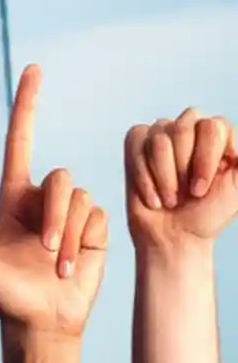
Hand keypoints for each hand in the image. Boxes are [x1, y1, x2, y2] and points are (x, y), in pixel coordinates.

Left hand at [0, 66, 108, 337]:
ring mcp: (71, 212)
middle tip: (42, 247)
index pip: (21, 140)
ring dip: (66, 230)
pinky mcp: (96, 228)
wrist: (38, 324)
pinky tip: (70, 266)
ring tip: (54, 263)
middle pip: (56, 175)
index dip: (26, 105)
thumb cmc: (0, 295)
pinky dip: (82, 242)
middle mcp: (42, 198)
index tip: (32, 68)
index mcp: (12, 196)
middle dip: (53, 213)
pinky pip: (95, 215)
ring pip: (77, 195)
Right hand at [124, 108, 237, 248]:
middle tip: (191, 192)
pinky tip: (152, 196)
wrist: (175, 236)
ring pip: (158, 141)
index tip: (208, 185)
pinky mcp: (136, 146)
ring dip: (165, 177)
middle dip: (185, 167)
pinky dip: (143, 175)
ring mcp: (160, 136)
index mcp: (217, 138)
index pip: (213, 125)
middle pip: (183, 128)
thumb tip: (237, 145)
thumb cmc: (208, 214)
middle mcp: (189, 131)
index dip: (207, 156)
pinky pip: (136, 145)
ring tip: (171, 199)